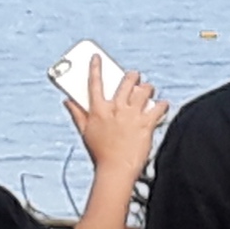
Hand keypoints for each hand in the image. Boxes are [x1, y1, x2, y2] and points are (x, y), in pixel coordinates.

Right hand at [63, 57, 166, 180]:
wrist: (116, 171)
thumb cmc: (100, 153)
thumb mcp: (85, 132)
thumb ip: (77, 113)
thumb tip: (67, 100)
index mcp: (98, 109)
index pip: (94, 83)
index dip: (95, 67)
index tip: (97, 57)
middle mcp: (115, 109)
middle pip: (125, 82)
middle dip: (132, 76)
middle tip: (134, 77)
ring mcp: (132, 115)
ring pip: (144, 90)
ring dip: (148, 88)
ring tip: (149, 90)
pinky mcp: (146, 124)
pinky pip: (158, 107)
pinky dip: (162, 105)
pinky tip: (162, 105)